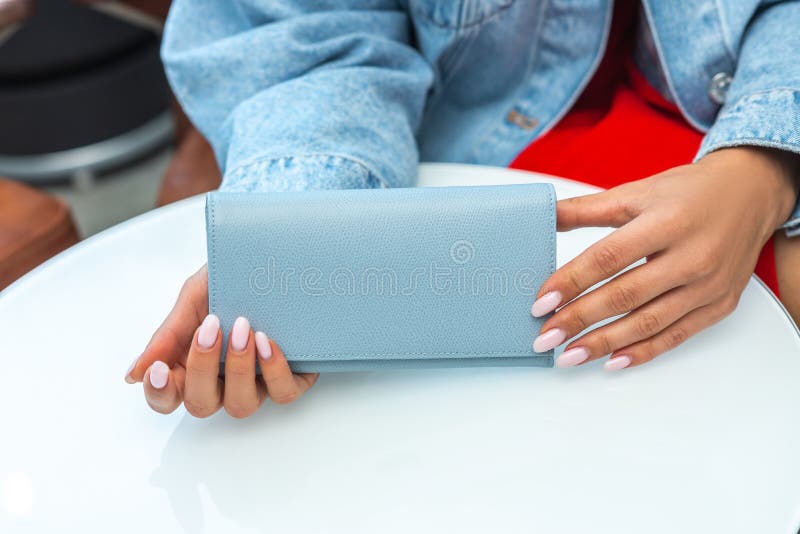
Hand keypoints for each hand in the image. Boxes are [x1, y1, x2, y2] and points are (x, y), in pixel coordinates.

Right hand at [125, 265, 318, 416]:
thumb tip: (135, 374)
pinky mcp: (292, 378)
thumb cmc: (232, 278)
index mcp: (191, 363)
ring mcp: (257, 383)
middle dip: (202, 368)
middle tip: (210, 326)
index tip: (160, 368)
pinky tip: (268, 342)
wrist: (276, 258)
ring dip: (239, 368)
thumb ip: (168, 334)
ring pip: (240, 405)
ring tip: (243, 329)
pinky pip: (282, 394)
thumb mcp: (195, 296)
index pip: (166, 398)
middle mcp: (223, 381)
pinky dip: (273, 371)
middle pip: (201, 404)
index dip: (159, 392)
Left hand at [531, 147, 799, 369]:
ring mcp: (708, 285)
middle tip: (545, 337)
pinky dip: (642, 352)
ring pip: (649, 322)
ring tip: (569, 355)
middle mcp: (692, 256)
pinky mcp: (719, 305)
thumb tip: (542, 216)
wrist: (751, 193)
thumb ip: (585, 209)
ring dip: (604, 343)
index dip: (571, 282)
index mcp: (667, 222)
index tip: (541, 302)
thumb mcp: (636, 193)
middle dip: (579, 320)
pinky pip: (676, 336)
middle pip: (625, 295)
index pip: (608, 258)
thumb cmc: (689, 193)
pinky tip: (612, 360)